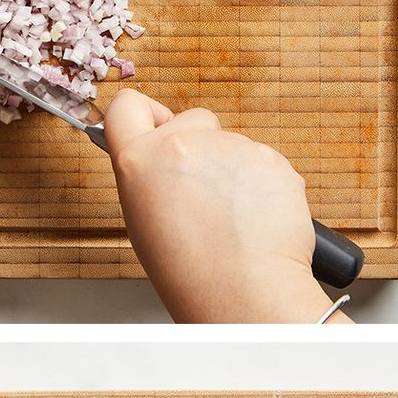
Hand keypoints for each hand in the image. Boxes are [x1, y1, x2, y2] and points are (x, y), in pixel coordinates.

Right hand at [105, 92, 341, 323]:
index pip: (127, 105)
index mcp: (140, 162)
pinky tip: (257, 217)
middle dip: (201, 144)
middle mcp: (182, 144)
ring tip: (234, 218)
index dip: (146, 115)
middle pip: (193, 119)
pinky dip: (263, 184)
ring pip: (234, 144)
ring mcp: (230, 147)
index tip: (158, 126)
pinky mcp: (270, 157)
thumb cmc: (194, 274)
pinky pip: (264, 162)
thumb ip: (151, 178)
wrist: (245, 291)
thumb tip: (163, 163)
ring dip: (235, 170)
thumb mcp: (144, 224)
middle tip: (205, 190)